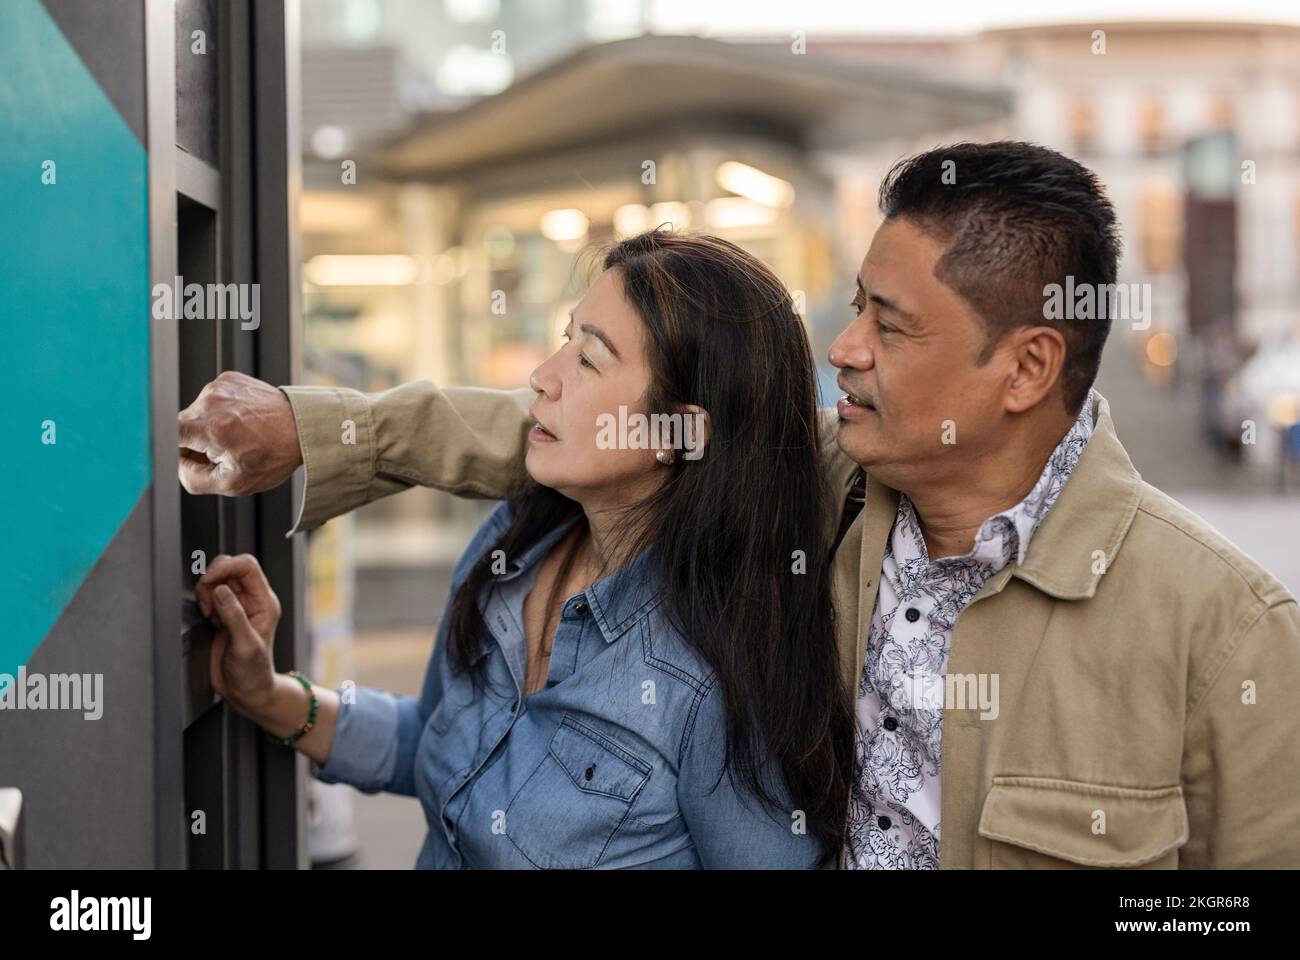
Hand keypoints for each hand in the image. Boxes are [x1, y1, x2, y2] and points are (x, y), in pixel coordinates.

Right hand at [178, 371, 302, 495]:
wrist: (302, 427)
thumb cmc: (274, 455)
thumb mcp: (233, 482)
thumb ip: (194, 479)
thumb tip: (176, 465)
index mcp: (212, 429)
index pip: (167, 436)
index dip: (177, 452)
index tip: (194, 457)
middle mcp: (212, 402)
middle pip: (182, 425)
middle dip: (195, 442)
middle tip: (224, 450)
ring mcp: (220, 386)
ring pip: (196, 412)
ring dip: (208, 425)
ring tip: (238, 434)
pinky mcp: (228, 378)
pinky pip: (211, 399)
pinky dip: (220, 411)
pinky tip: (241, 420)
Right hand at [196, 554, 281, 712]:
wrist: (246, 690)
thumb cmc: (253, 673)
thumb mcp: (245, 646)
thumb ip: (234, 616)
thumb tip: (221, 590)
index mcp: (264, 602)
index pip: (247, 566)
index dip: (226, 567)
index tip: (210, 580)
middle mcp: (252, 600)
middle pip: (230, 567)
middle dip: (212, 579)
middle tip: (208, 603)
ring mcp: (237, 606)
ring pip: (217, 579)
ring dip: (206, 591)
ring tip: (210, 614)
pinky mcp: (223, 613)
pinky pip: (210, 593)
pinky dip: (203, 600)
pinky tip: (209, 618)